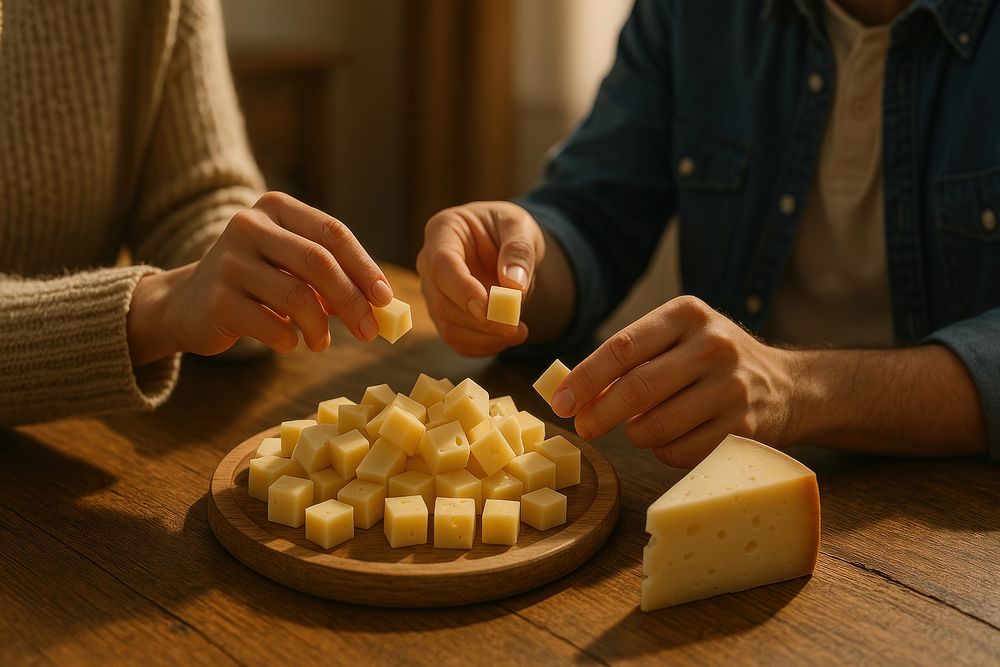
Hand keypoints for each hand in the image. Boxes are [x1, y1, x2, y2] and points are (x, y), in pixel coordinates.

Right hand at [128, 192, 391, 364]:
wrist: (186, 304)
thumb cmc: (256, 285)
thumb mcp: (292, 268)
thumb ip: (332, 277)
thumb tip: (384, 306)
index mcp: (275, 207)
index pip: (333, 233)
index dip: (364, 267)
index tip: (385, 299)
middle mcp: (249, 225)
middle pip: (319, 264)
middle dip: (352, 301)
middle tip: (370, 331)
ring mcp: (229, 261)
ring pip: (298, 297)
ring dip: (321, 328)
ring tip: (322, 343)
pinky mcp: (218, 299)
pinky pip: (273, 326)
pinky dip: (290, 340)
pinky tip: (289, 342)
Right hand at [416, 201, 543, 355]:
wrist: (505, 245)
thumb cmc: (509, 229)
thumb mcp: (521, 226)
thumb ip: (519, 251)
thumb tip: (514, 285)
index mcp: (443, 231)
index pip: (443, 266)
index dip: (464, 291)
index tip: (492, 310)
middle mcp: (429, 264)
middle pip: (443, 302)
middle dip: (481, 321)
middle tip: (517, 328)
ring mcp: (433, 293)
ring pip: (448, 326)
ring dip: (485, 337)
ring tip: (520, 331)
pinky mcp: (444, 316)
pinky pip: (457, 340)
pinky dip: (483, 346)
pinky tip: (507, 338)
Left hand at [550, 296, 796, 467]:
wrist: (787, 386)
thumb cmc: (711, 361)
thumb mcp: (677, 338)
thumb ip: (629, 358)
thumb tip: (573, 394)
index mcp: (688, 314)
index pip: (622, 347)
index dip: (584, 379)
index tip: (559, 402)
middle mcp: (713, 346)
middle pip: (637, 389)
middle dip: (599, 414)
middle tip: (583, 427)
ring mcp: (732, 388)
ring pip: (656, 427)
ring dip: (635, 435)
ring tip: (640, 427)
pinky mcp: (745, 428)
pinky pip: (680, 452)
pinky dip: (663, 452)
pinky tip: (671, 438)